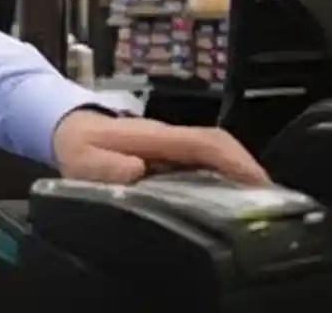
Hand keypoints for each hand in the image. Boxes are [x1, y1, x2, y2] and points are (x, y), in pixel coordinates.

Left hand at [52, 109, 269, 184]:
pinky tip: (225, 199)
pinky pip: (201, 159)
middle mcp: (168, 135)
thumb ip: (106, 167)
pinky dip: (220, 175)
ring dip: (236, 173)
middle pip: (217, 144)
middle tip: (266, 201)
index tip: (256, 183)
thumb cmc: (77, 144)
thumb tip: (136, 171)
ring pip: (213, 151)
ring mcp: (170, 142)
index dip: (233, 161)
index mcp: (153, 136)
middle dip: (245, 168)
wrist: (65, 127)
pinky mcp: (168, 151)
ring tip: (253, 205)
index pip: (202, 142)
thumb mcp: (83, 159)